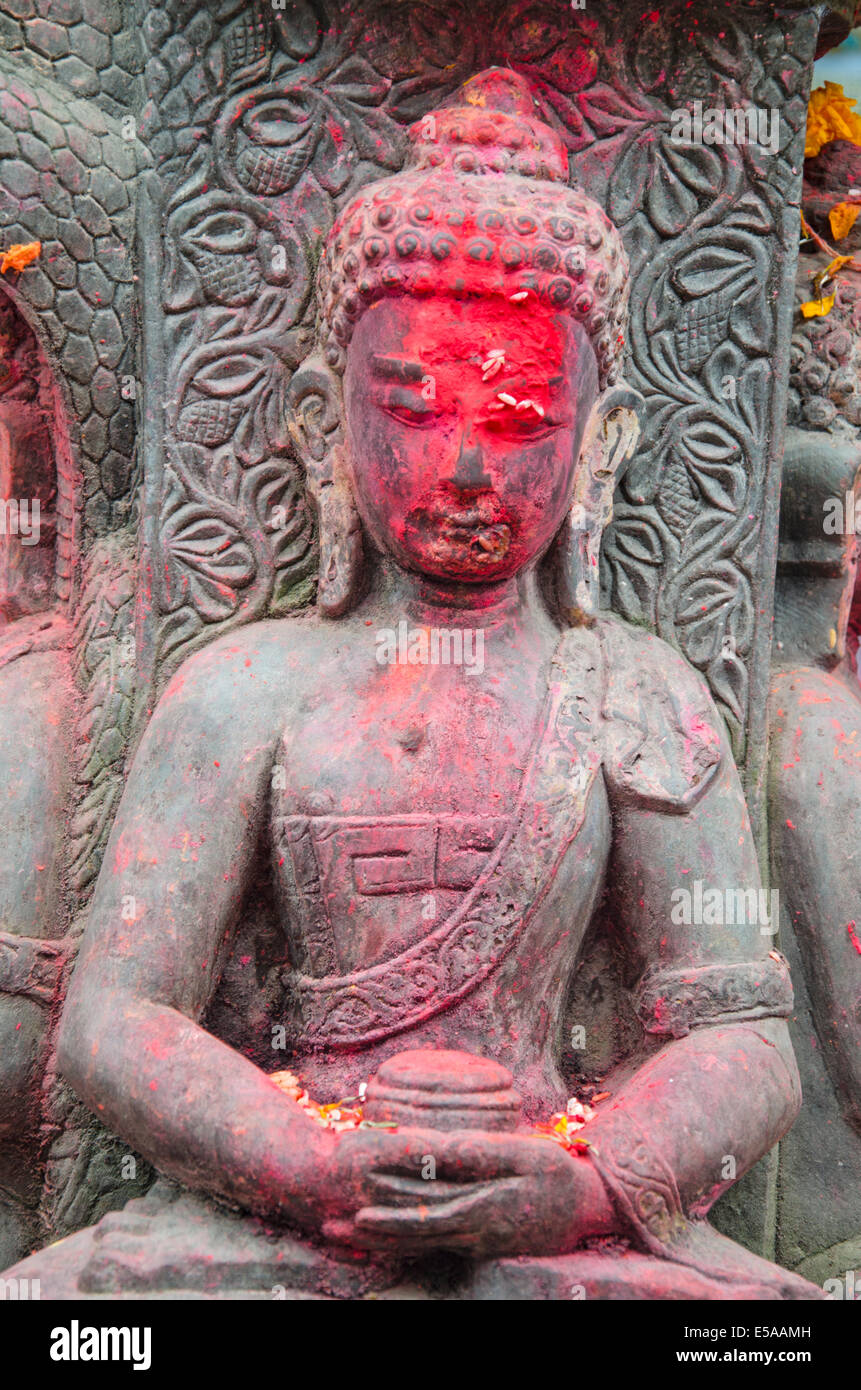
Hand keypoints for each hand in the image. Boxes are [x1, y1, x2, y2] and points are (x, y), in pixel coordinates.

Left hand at [311, 1126, 614, 1258]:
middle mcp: (472, 1234)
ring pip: (419, 1244)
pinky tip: (384, 1237)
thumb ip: (479, 1153)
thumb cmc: (555, 1174)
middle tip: (330, 1229)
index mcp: (481, 1212)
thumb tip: (439, 1147)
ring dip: (381, 1239)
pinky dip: (405, 1242)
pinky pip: (434, 1245)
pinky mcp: (478, 1242)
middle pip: (413, 1237)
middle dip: (371, 1234)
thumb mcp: (522, 1154)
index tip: (356, 1212)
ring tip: (344, 1235)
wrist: (584, 1208)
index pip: (426, 1217)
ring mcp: (474, 1243)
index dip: (390, 1218)